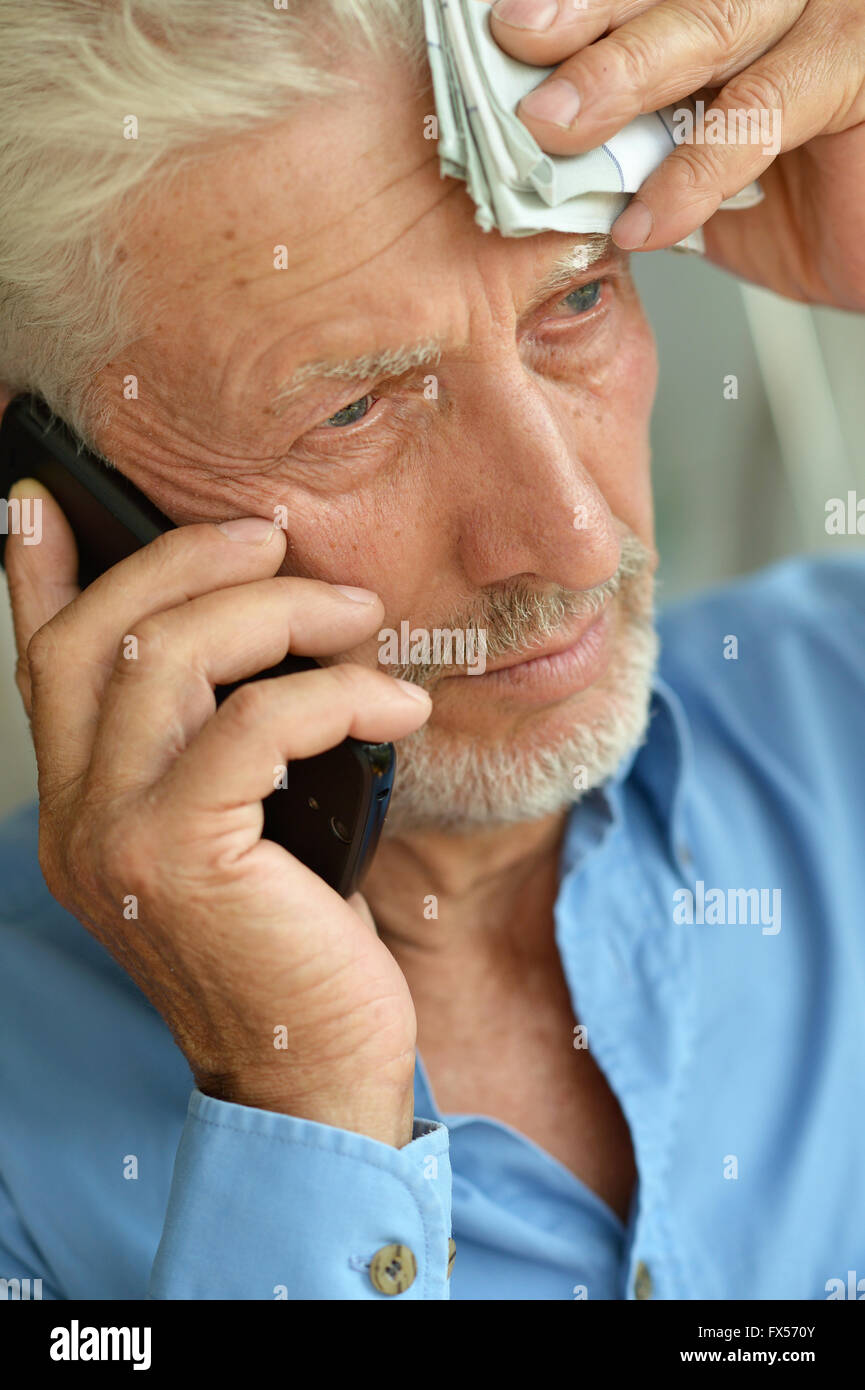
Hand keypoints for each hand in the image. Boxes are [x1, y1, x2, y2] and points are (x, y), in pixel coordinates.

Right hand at [4, 469, 431, 1146]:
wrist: (313, 1073)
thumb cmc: (295, 940)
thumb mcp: (247, 827)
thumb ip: (221, 745)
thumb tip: (260, 638)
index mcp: (84, 805)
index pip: (43, 662)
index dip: (38, 571)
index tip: (47, 496)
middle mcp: (75, 818)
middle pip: (97, 634)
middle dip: (185, 560)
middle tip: (273, 536)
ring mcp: (114, 838)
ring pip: (168, 657)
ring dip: (275, 610)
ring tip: (355, 612)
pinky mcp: (179, 857)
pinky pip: (254, 722)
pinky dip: (336, 692)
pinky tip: (395, 702)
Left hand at [487, 0, 864, 309]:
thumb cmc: (814, 204)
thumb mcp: (701, 169)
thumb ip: (637, 143)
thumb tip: (542, 152)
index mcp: (736, 5)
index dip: (576, 1)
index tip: (497, 25)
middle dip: (583, 14)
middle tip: (515, 43)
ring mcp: (828, 14)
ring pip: (712, 22)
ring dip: (623, 70)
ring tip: (557, 122)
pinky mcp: (859, 65)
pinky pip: (761, 112)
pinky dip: (695, 171)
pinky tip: (647, 220)